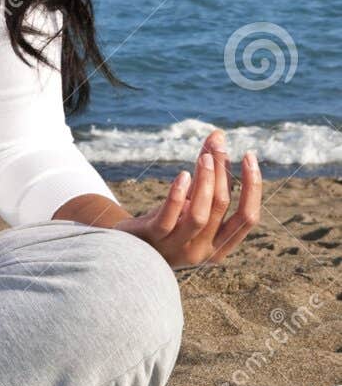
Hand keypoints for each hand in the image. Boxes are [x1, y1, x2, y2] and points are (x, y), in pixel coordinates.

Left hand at [116, 128, 260, 268]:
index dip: (252, 185)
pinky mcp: (154, 239)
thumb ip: (207, 171)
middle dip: (223, 172)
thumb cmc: (169, 219)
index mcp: (221, 245)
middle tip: (218, 145)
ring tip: (204, 157)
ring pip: (200, 215)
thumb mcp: (191, 197)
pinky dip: (178, 195)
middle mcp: (203, 251)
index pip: (248, 218)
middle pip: (222, 207)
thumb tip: (219, 135)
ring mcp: (178, 247)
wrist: (132, 245)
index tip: (249, 155)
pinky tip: (183, 174)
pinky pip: (169, 218)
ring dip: (205, 181)